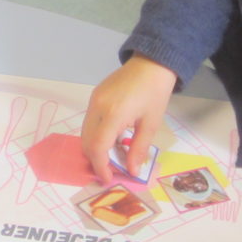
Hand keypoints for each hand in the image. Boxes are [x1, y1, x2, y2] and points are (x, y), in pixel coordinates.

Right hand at [81, 56, 177, 182]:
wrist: (151, 62)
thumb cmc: (155, 93)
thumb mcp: (151, 123)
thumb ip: (139, 148)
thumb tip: (132, 171)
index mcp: (113, 114)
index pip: (97, 147)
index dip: (101, 166)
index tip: (108, 179)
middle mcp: (97, 107)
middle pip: (87, 142)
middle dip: (95, 160)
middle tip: (109, 172)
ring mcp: (94, 100)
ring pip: (85, 132)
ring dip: (94, 148)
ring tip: (110, 158)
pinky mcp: (95, 96)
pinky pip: (89, 122)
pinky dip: (95, 136)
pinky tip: (110, 140)